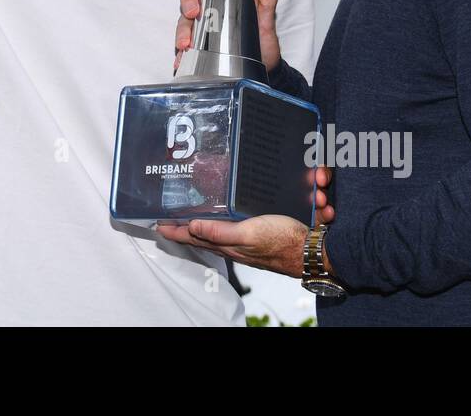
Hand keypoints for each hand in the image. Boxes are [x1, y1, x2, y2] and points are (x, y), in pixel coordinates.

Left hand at [156, 214, 311, 277]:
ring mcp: (245, 241)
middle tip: (168, 219)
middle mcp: (233, 244)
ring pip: (216, 232)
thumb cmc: (284, 243)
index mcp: (227, 244)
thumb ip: (220, 232)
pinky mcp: (258, 235)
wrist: (313, 251)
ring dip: (200, 225)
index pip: (193, 237)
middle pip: (201, 235)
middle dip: (183, 227)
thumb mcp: (249, 234)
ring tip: (186, 218)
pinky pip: (233, 228)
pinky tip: (222, 218)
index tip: (157, 222)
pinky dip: (221, 223)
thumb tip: (192, 226)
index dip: (174, 230)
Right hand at [174, 0, 282, 73]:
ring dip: (182, 31)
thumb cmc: (262, 41)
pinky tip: (182, 57)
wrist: (264, 68)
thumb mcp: (266, 21)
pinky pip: (184, 48)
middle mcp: (208, 11)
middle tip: (194, 12)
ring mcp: (200, 30)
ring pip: (183, 22)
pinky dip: (181, 53)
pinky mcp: (197, 49)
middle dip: (188, 2)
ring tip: (186, 42)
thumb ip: (266, 0)